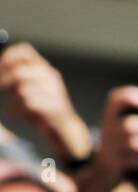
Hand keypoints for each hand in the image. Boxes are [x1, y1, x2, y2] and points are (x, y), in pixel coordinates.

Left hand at [0, 42, 91, 161]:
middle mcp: (51, 77)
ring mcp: (55, 92)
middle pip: (20, 71)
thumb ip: (17, 76)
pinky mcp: (56, 107)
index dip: (9, 56)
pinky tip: (18, 115)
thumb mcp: (30, 87)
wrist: (65, 128)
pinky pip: (29, 105)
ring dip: (13, 100)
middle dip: (4, 79)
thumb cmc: (42, 107)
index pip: (25, 51)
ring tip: (11, 108)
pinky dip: (19, 111)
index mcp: (45, 68)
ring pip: (23, 90)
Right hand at [93, 86, 137, 180]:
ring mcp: (110, 147)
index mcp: (111, 114)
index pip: (116, 99)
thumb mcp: (124, 122)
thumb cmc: (123, 140)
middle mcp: (108, 129)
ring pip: (135, 145)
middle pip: (128, 125)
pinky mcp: (116, 164)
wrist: (103, 167)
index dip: (133, 97)